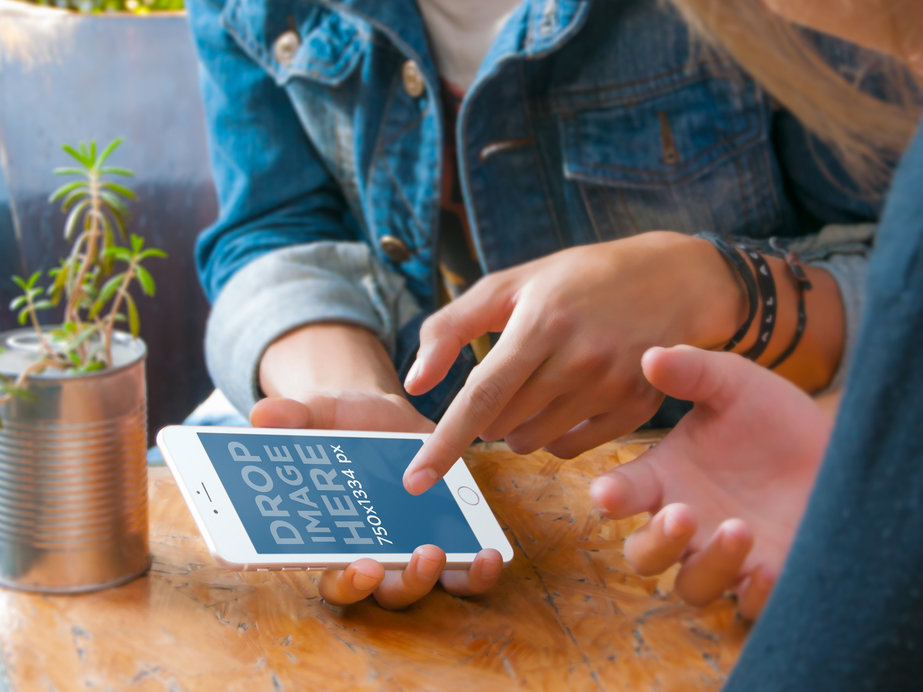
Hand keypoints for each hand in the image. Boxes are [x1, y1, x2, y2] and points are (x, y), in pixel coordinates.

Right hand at [250, 394, 503, 608]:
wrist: (384, 417)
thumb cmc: (342, 425)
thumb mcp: (320, 414)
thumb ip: (294, 418)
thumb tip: (261, 414)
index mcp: (333, 538)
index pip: (331, 577)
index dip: (344, 580)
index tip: (357, 565)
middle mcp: (372, 555)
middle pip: (379, 591)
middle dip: (392, 582)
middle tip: (407, 557)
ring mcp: (410, 552)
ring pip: (420, 587)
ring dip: (430, 580)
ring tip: (438, 552)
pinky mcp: (447, 539)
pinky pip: (463, 574)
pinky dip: (476, 574)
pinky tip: (488, 554)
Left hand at [403, 232, 742, 493]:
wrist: (675, 280)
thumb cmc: (580, 279)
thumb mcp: (512, 284)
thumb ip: (452, 327)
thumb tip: (415, 383)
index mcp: (540, 322)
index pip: (482, 395)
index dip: (445, 443)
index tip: (416, 481)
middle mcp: (578, 358)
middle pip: (502, 422)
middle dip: (488, 411)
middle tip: (510, 375)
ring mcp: (611, 386)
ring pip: (531, 441)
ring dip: (516, 425)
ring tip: (538, 384)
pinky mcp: (636, 409)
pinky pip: (569, 449)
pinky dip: (553, 435)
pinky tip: (565, 400)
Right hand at [590, 345, 831, 618]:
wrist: (833, 444)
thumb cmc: (769, 414)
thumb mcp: (731, 382)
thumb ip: (691, 371)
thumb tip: (650, 356)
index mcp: (665, 477)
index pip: (623, 493)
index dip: (610, 496)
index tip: (605, 495)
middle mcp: (686, 523)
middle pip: (645, 555)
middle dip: (657, 542)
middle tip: (683, 514)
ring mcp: (723, 556)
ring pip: (692, 587)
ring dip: (708, 566)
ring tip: (739, 528)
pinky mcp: (767, 577)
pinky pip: (749, 607)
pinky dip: (754, 597)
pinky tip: (769, 569)